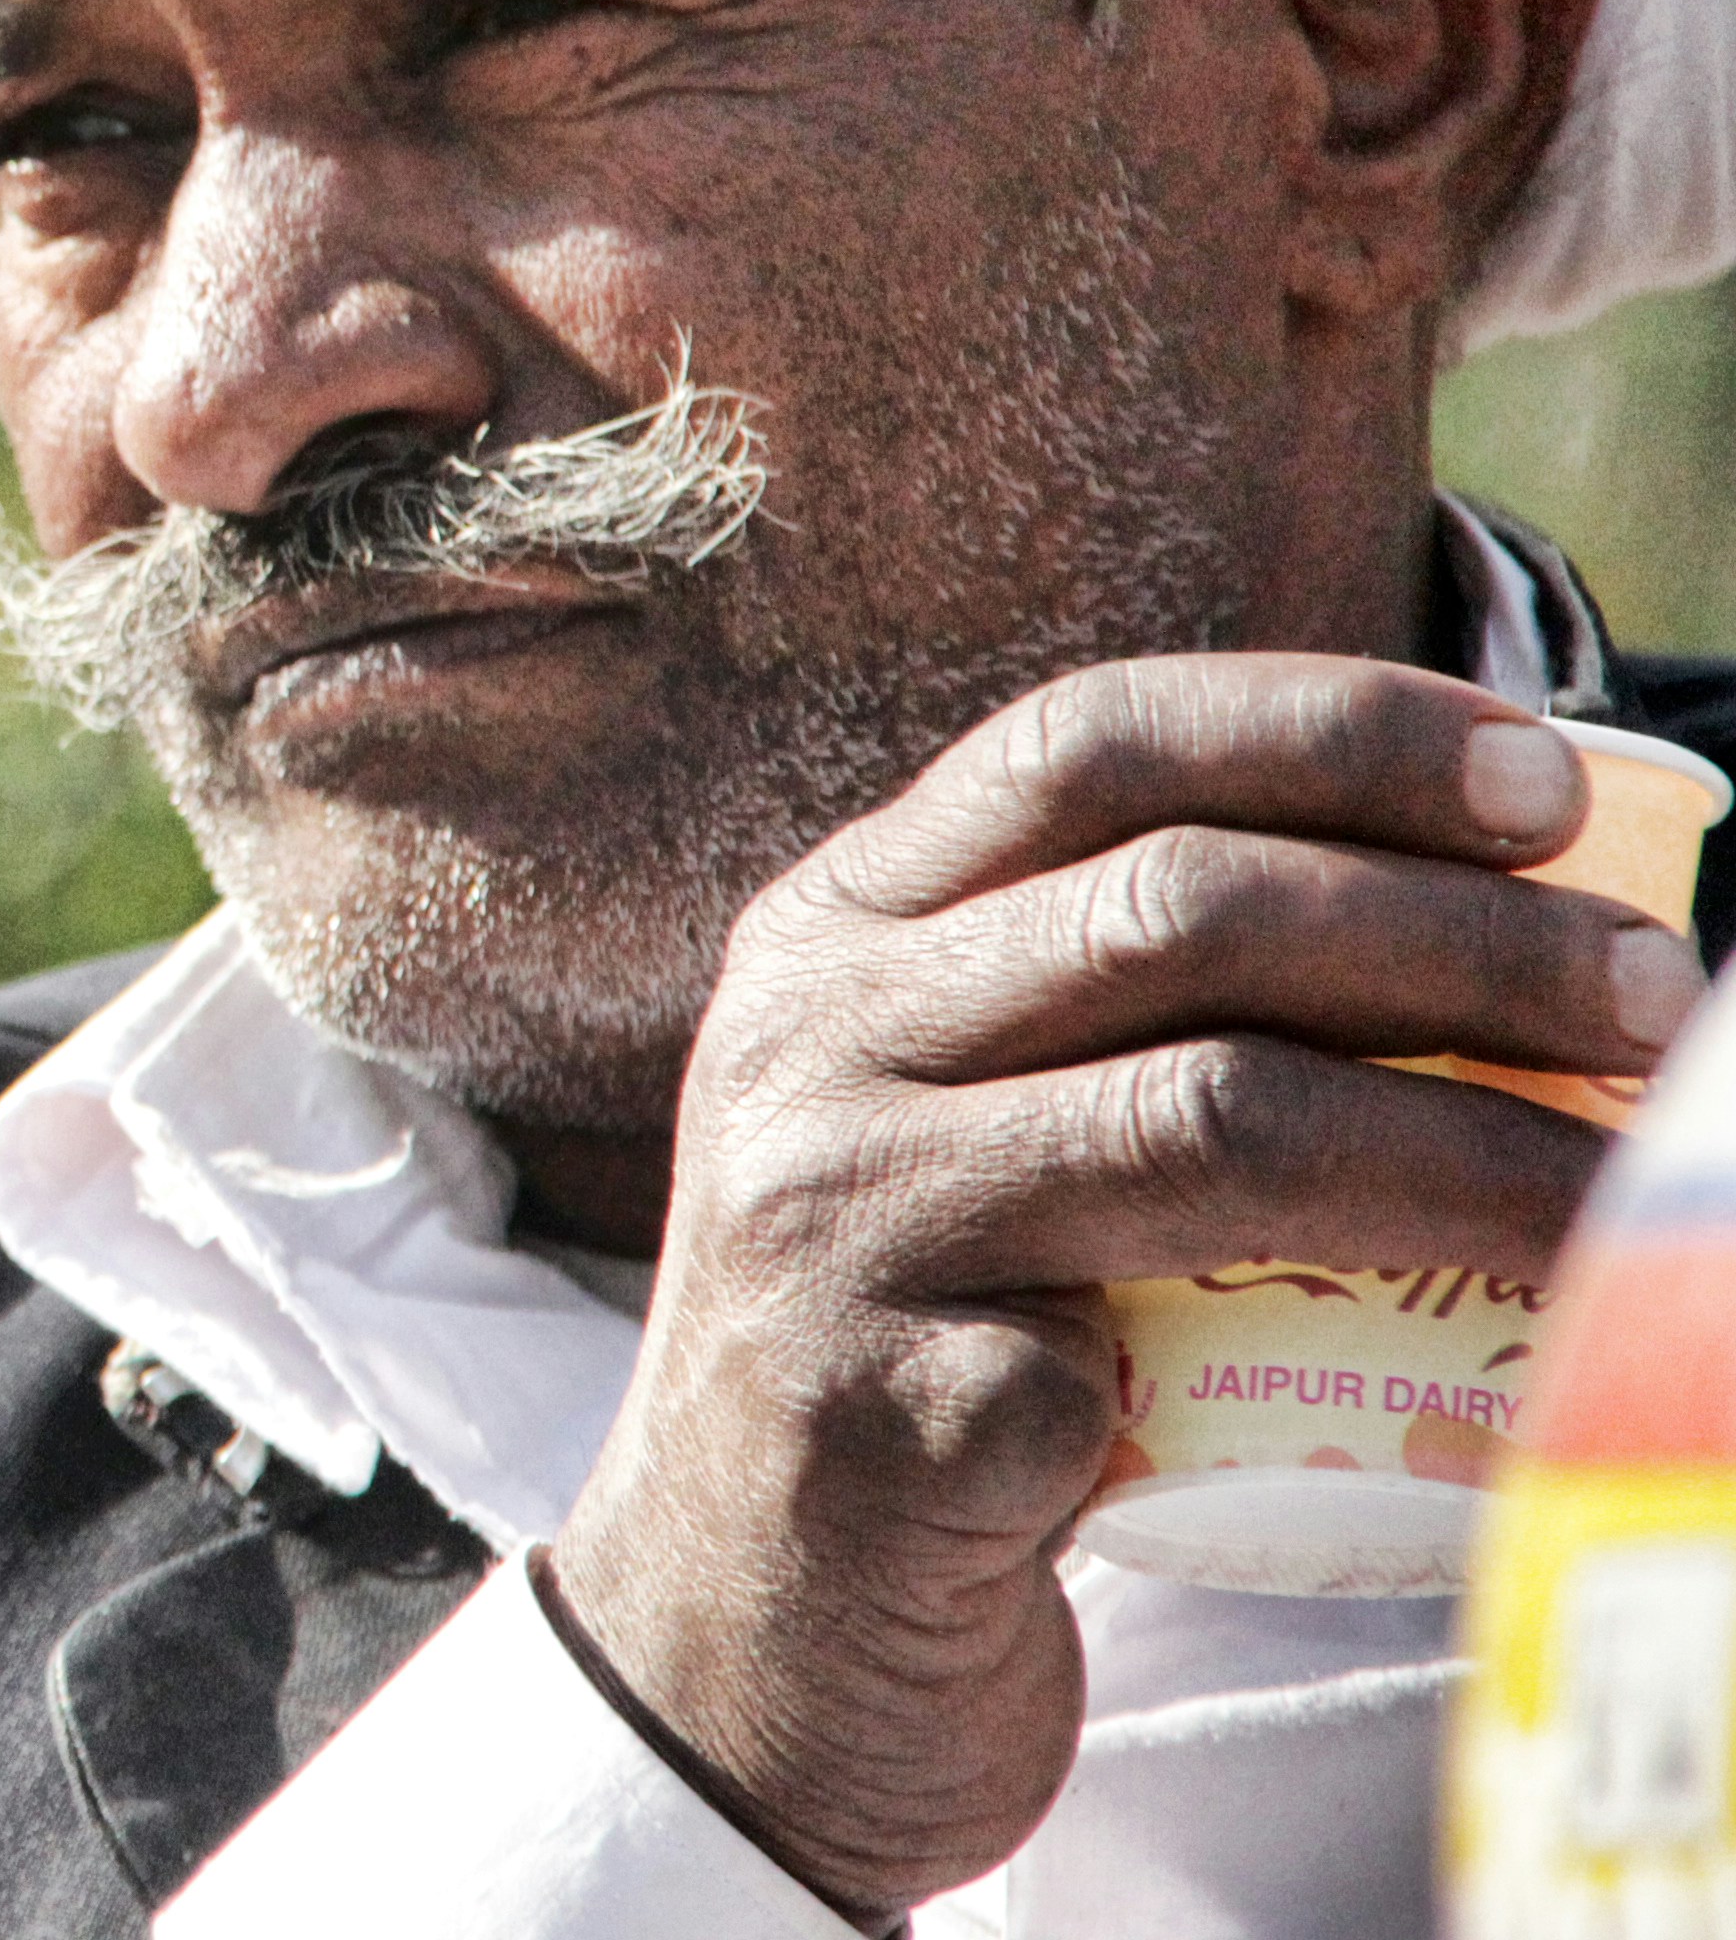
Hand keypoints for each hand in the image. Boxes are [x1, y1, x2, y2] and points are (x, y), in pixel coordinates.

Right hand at [542, 653, 1693, 1911]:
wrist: (730, 1643)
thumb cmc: (923, 1358)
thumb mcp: (953, 1131)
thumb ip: (1107, 1010)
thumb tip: (1496, 916)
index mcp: (824, 939)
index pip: (1086, 747)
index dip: (1327, 730)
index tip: (1543, 785)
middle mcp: (804, 1054)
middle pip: (1178, 908)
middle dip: (1463, 937)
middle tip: (1652, 998)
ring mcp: (832, 1232)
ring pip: (1214, 1115)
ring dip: (1479, 1139)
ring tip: (1630, 1176)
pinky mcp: (890, 1421)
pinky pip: (1177, 1360)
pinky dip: (1373, 1364)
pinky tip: (1494, 1374)